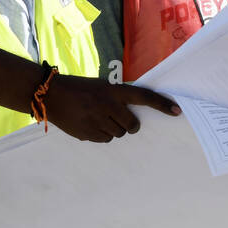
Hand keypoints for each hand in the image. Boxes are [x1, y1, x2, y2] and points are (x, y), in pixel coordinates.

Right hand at [43, 75, 180, 142]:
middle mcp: (107, 105)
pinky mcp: (87, 133)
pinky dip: (101, 135)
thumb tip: (132, 117)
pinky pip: (104, 140)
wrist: (50, 94)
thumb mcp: (100, 87)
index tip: (176, 111)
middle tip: (119, 119)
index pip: (143, 96)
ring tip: (98, 118)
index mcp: (112, 90)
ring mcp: (97, 120)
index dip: (161, 104)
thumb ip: (116, 99)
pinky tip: (90, 125)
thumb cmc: (79, 89)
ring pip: (118, 134)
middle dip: (129, 125)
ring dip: (113, 129)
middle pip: (131, 125)